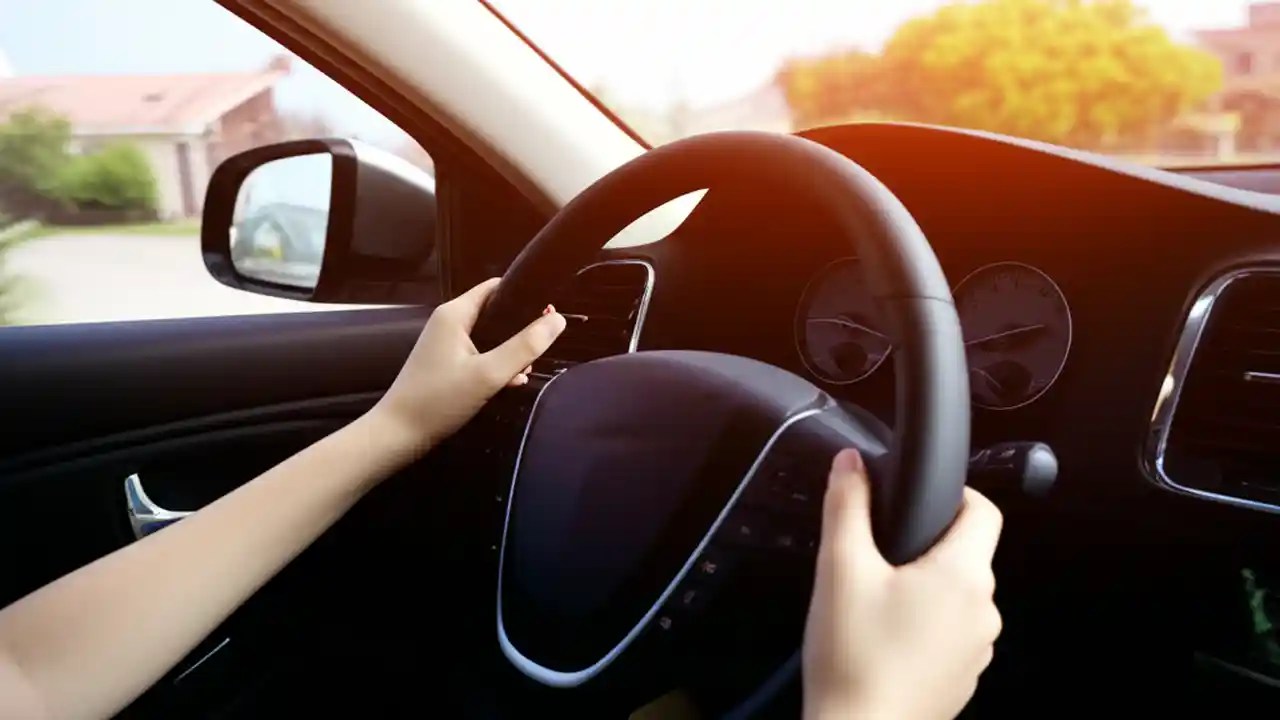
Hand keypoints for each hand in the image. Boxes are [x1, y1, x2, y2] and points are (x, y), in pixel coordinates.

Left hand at [368, 278, 565, 454]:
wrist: (398, 434)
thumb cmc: (440, 399)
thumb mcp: (488, 374)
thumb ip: (525, 347)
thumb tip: (558, 320)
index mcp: (455, 313)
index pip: (496, 287)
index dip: (524, 296)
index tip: (549, 313)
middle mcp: (449, 322)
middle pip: (495, 313)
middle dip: (520, 330)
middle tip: (540, 350)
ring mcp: (446, 344)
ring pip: (490, 337)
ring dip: (510, 352)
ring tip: (525, 371)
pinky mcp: (446, 364)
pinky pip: (480, 355)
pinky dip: (496, 365)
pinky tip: (510, 382)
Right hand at [802, 450, 1002, 719]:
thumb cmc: (853, 656)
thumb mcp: (839, 569)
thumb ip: (846, 507)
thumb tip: (851, 463)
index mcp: (962, 576)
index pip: (984, 511)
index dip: (954, 495)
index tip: (916, 500)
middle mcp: (983, 611)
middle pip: (966, 556)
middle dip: (924, 548)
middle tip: (874, 558)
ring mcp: (978, 649)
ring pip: (956, 597)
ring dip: (924, 591)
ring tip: (873, 604)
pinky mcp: (963, 679)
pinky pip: (950, 635)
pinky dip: (924, 628)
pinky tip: (883, 642)